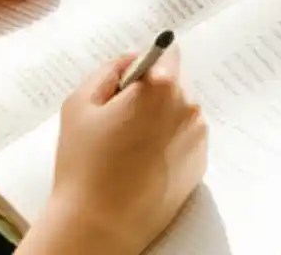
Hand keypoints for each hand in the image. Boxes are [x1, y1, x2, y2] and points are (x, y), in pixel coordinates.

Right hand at [18, 51, 207, 254]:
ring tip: (129, 148)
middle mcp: (188, 108)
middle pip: (173, 85)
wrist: (101, 225)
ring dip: (161, 120)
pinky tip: (143, 164)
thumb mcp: (80, 104)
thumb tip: (132, 59)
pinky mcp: (200, 164)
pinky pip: (184, 140)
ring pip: (179, 113)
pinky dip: (168, 144)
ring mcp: (198, 138)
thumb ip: (109, 70)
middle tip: (119, 123)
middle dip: (150, 95)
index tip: (128, 84)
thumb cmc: (84, 165)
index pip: (167, 54)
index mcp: (161, 87)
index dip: (144, 66)